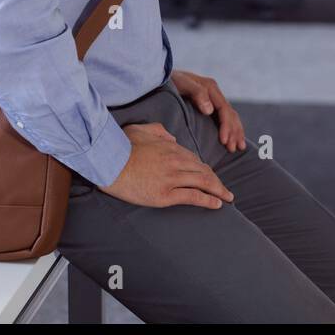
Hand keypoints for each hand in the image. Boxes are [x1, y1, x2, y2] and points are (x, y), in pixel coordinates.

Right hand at [100, 122, 233, 209]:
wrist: (107, 163)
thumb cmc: (120, 146)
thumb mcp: (140, 129)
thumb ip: (159, 131)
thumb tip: (172, 138)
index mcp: (171, 148)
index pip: (195, 159)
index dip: (205, 170)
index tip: (210, 176)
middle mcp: (175, 162)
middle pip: (204, 171)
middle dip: (217, 182)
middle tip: (225, 190)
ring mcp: (171, 178)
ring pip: (203, 183)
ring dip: (219, 191)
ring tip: (227, 198)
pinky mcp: (165, 195)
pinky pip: (193, 197)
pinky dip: (208, 200)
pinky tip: (217, 204)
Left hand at [171, 69, 246, 151]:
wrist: (160, 75)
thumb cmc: (169, 79)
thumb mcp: (182, 83)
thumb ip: (197, 93)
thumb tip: (210, 110)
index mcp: (210, 87)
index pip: (224, 109)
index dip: (226, 126)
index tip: (224, 141)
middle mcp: (214, 93)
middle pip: (230, 114)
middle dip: (234, 132)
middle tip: (233, 149)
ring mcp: (212, 99)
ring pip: (230, 117)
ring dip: (235, 132)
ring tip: (239, 147)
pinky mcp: (207, 104)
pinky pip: (223, 117)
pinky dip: (230, 128)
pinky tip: (233, 138)